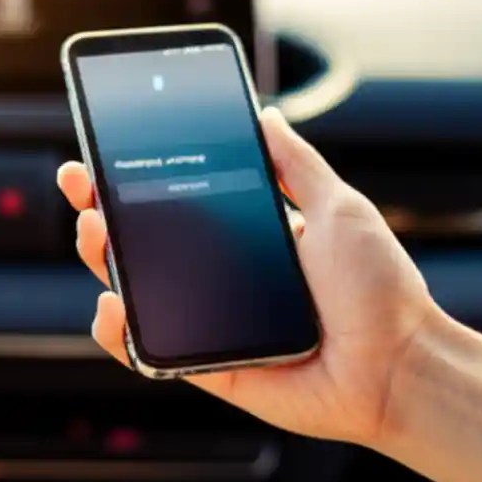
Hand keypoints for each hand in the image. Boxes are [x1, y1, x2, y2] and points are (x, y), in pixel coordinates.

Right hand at [56, 107, 441, 446]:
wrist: (400, 367)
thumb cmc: (380, 289)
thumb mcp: (339, 207)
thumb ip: (295, 164)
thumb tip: (263, 113)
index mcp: (247, 238)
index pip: (176, 201)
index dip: (135, 178)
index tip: (104, 151)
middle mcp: (220, 279)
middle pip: (143, 243)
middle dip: (101, 210)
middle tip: (81, 184)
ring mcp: (209, 323)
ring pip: (135, 291)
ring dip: (102, 259)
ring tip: (93, 230)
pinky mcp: (207, 367)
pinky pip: (148, 351)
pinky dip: (118, 333)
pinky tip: (110, 305)